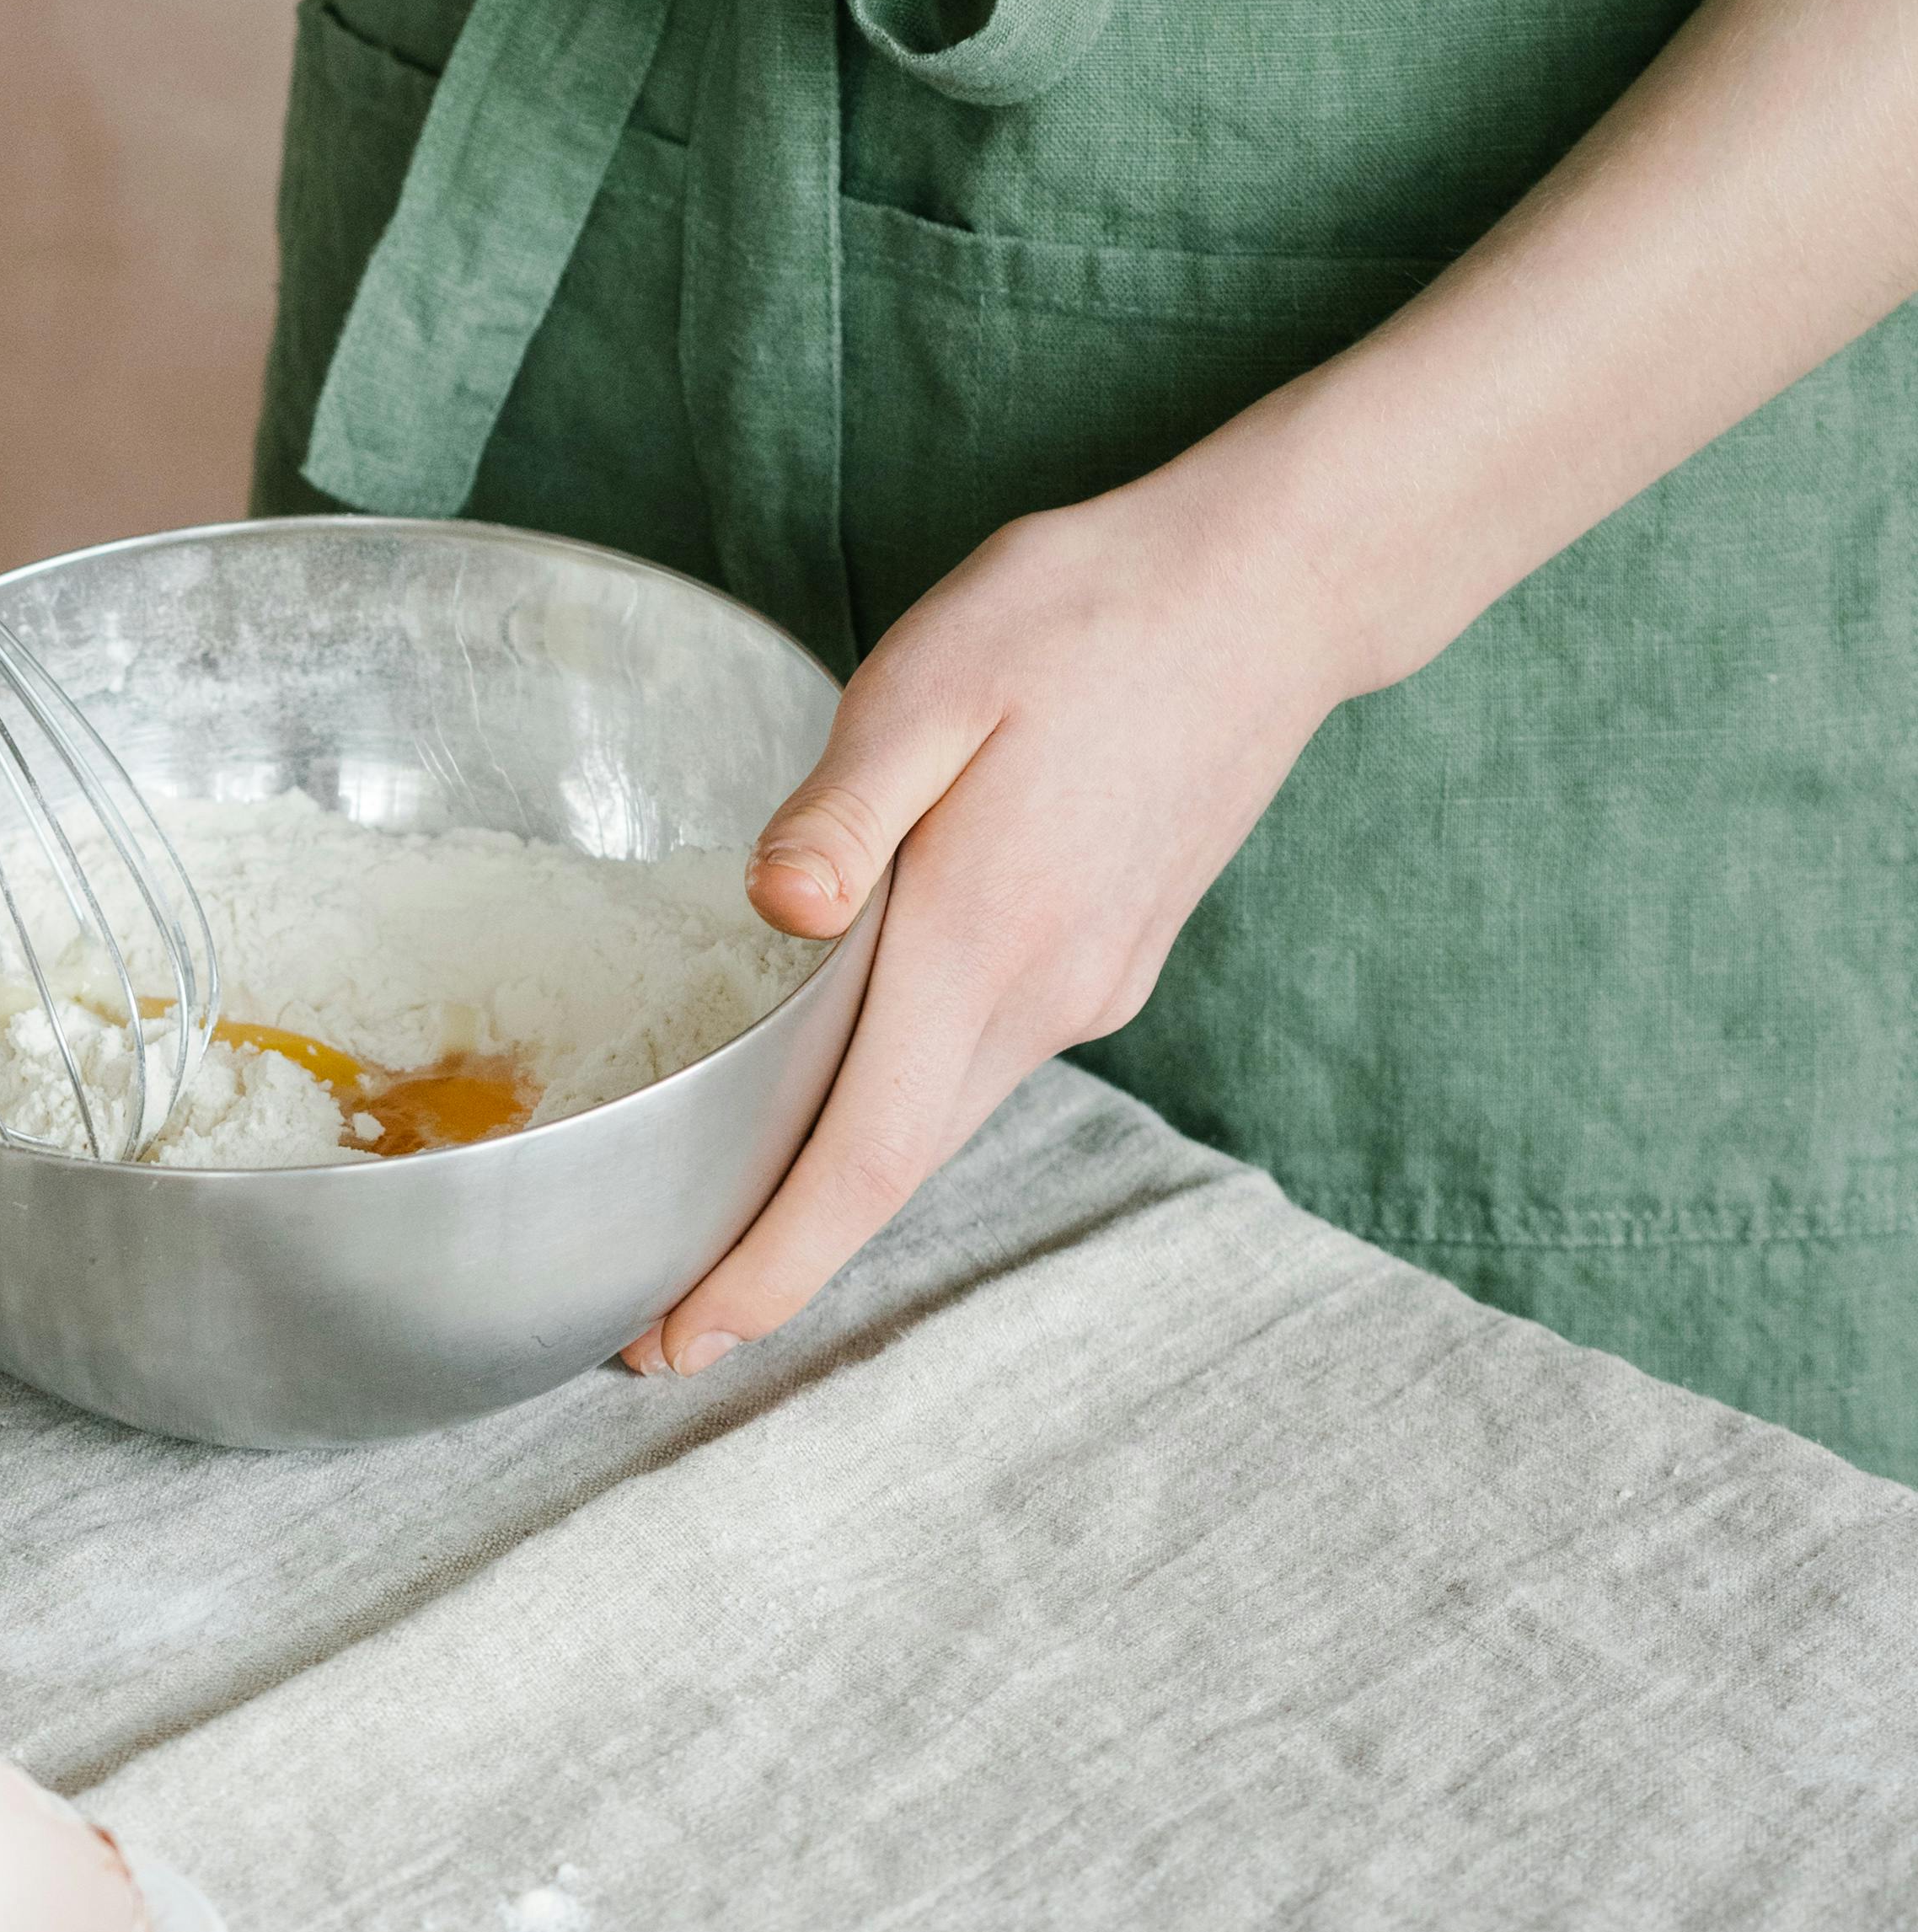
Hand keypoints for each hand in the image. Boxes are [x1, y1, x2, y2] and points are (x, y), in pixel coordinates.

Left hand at [624, 435, 1355, 1377]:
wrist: (1269, 592)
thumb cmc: (1084, 615)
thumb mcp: (934, 677)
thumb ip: (848, 807)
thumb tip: (775, 908)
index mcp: (981, 937)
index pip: (858, 1155)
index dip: (764, 1263)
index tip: (677, 1339)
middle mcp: (1044, 992)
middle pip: (891, 1169)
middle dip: (776, 1262)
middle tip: (662, 1331)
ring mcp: (1091, 983)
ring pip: (938, 1122)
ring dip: (835, 1191)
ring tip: (731, 1229)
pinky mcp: (1113, 956)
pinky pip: (982, 1065)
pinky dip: (900, 1112)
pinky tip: (844, 1097)